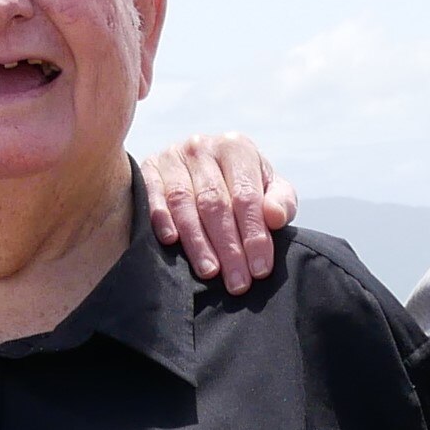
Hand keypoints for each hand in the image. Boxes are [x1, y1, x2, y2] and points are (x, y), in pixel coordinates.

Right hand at [139, 132, 295, 287]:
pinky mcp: (148, 168)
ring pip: (183, 203)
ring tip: (210, 272)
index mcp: (236, 148)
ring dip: (197, 242)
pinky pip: (153, 196)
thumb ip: (281, 202)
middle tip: (237, 282)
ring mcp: (172, 156)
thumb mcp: (270, 188)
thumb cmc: (242, 185)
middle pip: (214, 203)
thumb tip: (275, 217)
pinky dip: (161, 219)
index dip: (254, 235)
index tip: (260, 269)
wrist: (207, 168)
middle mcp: (202, 147)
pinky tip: (172, 242)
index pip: (245, 196)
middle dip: (228, 247)